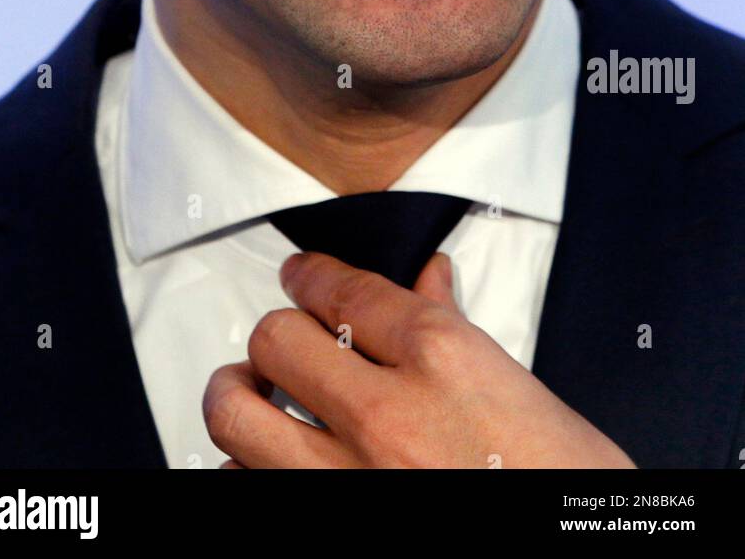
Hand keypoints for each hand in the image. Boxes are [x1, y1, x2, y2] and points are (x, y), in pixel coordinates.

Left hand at [203, 250, 637, 468]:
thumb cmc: (563, 483)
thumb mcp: (525, 393)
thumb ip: (460, 333)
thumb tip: (427, 285)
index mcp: (444, 360)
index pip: (344, 290)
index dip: (311, 274)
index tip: (300, 275)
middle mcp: (386, 415)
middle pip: (276, 338)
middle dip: (277, 334)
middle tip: (284, 343)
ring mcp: (347, 481)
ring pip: (237, 412)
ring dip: (240, 395)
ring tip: (255, 394)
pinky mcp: (326, 525)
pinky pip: (242, 484)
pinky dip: (244, 468)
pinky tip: (264, 462)